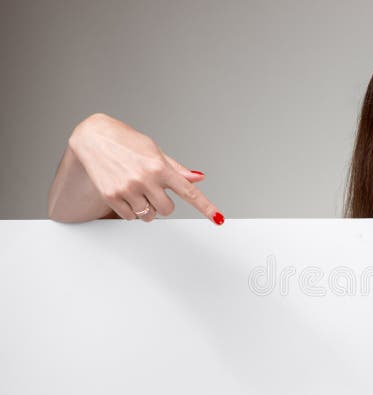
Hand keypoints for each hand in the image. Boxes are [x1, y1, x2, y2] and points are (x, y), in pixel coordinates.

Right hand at [69, 113, 223, 223]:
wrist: (93, 137)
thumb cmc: (127, 142)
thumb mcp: (155, 151)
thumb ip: (177, 169)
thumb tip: (198, 178)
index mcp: (160, 167)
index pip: (189, 192)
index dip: (205, 207)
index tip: (218, 218)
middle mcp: (145, 179)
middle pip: (167, 209)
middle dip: (164, 204)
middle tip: (154, 190)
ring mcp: (128, 189)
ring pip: (149, 216)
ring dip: (147, 209)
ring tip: (137, 191)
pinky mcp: (112, 196)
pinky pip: (131, 217)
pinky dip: (132, 212)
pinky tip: (126, 195)